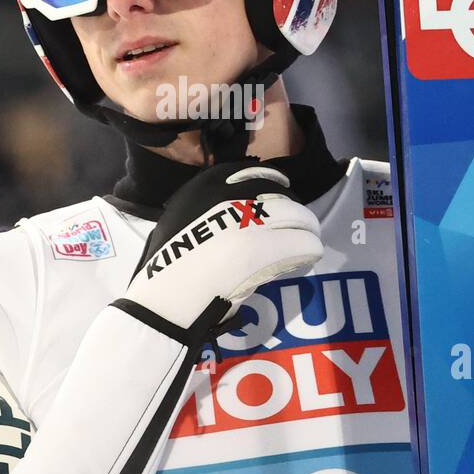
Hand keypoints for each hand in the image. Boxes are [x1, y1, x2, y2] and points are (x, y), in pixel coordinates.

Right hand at [113, 161, 323, 335]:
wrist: (164, 298)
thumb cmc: (170, 266)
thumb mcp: (184, 219)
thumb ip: (212, 209)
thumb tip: (246, 213)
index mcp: (207, 185)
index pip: (256, 174)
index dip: (275, 186)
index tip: (283, 197)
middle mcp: (230, 196)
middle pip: (283, 196)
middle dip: (296, 214)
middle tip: (301, 229)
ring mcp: (248, 222)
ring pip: (299, 218)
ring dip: (307, 232)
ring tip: (306, 246)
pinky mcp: (263, 249)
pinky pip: (303, 244)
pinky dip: (309, 251)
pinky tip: (307, 259)